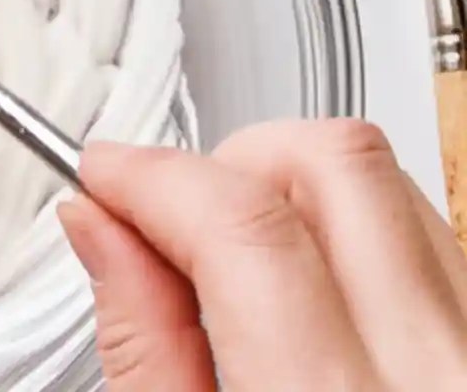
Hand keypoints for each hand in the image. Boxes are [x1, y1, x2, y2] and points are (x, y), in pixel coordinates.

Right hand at [60, 122, 466, 390]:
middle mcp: (443, 371)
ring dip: (293, 191)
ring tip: (236, 260)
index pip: (245, 228)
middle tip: (169, 215)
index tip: (103, 174)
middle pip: (337, 164)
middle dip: (229, 162)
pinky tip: (311, 288)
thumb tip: (99, 226)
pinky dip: (355, 229)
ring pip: (389, 182)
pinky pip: (433, 233)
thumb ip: (143, 350)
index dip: (154, 177)